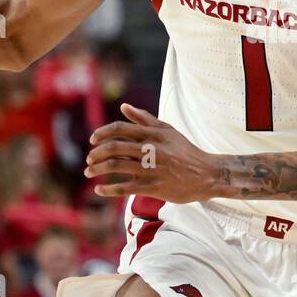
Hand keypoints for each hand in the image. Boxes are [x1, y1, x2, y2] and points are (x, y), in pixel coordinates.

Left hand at [85, 103, 219, 201]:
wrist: (206, 174)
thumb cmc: (185, 151)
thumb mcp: (168, 131)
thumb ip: (144, 119)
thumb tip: (123, 106)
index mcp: (153, 134)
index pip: (120, 129)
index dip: (102, 133)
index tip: (93, 140)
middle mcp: (151, 150)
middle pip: (114, 148)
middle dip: (96, 153)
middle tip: (89, 159)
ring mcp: (151, 169)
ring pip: (116, 167)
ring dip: (97, 169)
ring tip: (89, 172)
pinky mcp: (153, 187)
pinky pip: (124, 188)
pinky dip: (108, 189)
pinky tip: (99, 190)